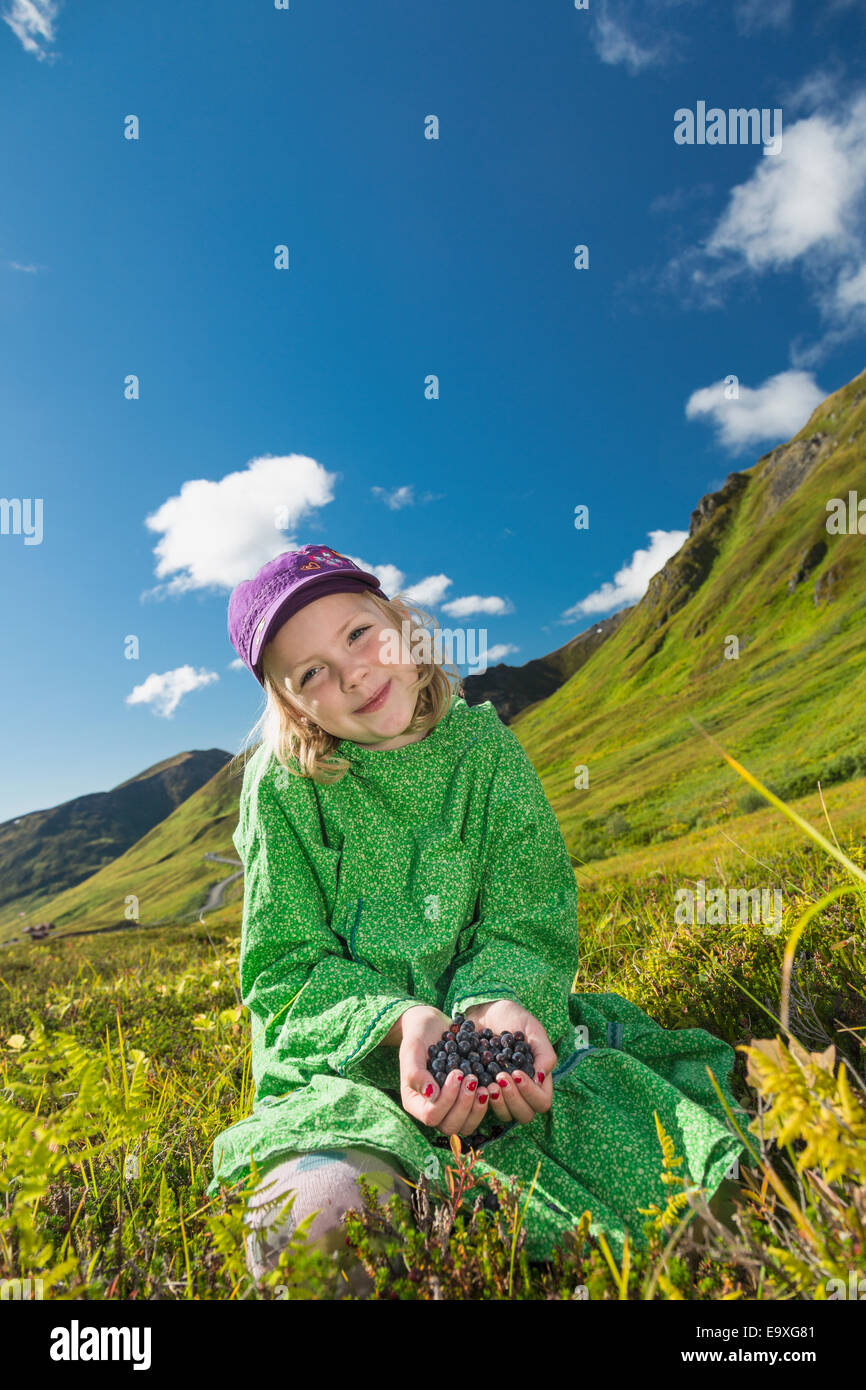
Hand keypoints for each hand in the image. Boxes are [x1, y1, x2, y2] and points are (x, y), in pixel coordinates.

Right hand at [395, 1005, 491, 1137]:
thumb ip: (416, 1071)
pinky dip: (485, 1104)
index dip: (447, 1099)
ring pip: (465, 1126)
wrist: (434, 1026)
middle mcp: (430, 1109)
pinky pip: (475, 1115)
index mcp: (414, 1102)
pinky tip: (490, 1086)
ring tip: (483, 1086)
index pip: (431, 1116)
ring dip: (476, 1109)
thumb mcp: (412, 1048)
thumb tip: (431, 1094)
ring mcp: (448, 1108)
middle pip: (449, 1126)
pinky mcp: (463, 1102)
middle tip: (472, 1078)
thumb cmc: (420, 1035)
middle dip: (464, 1105)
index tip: (457, 1073)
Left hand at [459, 1000, 554, 1128]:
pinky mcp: (483, 1091)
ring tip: (490, 1083)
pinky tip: (475, 1082)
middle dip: (514, 1099)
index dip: (531, 1094)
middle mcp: (522, 1092)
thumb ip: (544, 1054)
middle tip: (501, 1077)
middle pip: (525, 1115)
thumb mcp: (533, 1030)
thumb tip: (541, 1079)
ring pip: (505, 1116)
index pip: (542, 1102)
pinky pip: (483, 1107)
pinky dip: (480, 1098)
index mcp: (538, 1079)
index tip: (516, 1073)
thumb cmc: (513, 1018)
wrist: (484, 1010)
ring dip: (498, 1103)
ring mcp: (502, 1094)